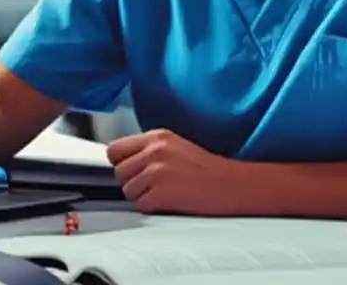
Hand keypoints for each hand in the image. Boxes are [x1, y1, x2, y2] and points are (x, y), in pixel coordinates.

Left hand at [106, 129, 242, 214]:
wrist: (231, 185)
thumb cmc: (208, 169)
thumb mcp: (175, 146)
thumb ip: (149, 150)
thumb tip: (124, 162)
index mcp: (157, 136)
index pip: (115, 149)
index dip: (121, 163)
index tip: (131, 171)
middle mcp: (154, 151)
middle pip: (119, 172)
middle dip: (132, 182)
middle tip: (153, 186)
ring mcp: (157, 171)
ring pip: (127, 191)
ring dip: (142, 197)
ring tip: (164, 193)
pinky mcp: (161, 192)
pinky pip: (140, 206)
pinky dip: (152, 208)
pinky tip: (169, 202)